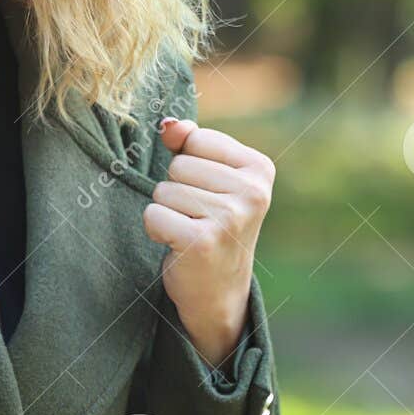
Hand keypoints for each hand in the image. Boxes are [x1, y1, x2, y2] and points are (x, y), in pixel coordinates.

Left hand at [144, 117, 274, 369]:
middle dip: (176, 190)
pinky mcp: (201, 241)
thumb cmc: (211, 224)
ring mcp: (229, 218)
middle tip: (198, 218)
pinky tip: (178, 245)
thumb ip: (189, 143)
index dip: (190, 164)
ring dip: (167, 211)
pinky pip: (153, 214)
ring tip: (190, 231)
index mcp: (260, 168)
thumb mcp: (209, 178)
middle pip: (178, 165)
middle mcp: (252, 193)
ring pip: (163, 190)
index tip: (209, 193)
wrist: (219, 290)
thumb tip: (168, 125)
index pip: (197, 138)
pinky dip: (156, 230)